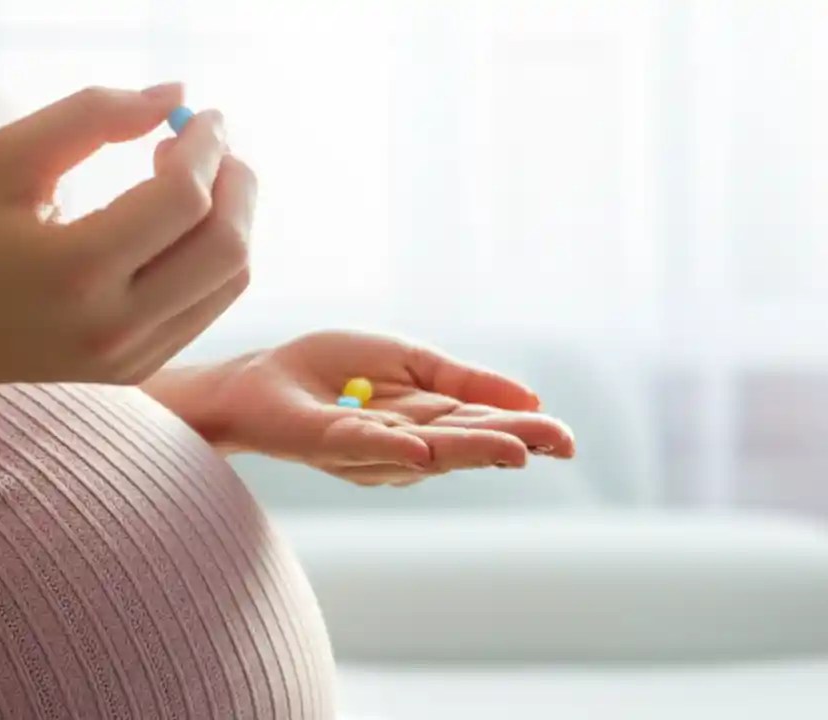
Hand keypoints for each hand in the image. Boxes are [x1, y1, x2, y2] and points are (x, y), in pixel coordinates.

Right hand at [0, 83, 256, 393]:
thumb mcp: (7, 158)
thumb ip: (92, 114)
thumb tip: (178, 95)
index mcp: (74, 270)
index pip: (183, 200)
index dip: (206, 146)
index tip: (201, 116)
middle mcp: (114, 325)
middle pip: (225, 245)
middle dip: (236, 181)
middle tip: (213, 146)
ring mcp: (133, 356)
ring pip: (232, 277)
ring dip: (234, 215)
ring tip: (193, 179)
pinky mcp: (143, 368)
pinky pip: (212, 303)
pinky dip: (216, 253)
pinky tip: (180, 224)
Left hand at [204, 331, 575, 486]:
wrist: (263, 378)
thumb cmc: (331, 368)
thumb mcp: (409, 359)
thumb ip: (464, 379)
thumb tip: (530, 398)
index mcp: (426, 420)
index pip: (482, 427)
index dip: (523, 431)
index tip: (564, 436)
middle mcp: (405, 444)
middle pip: (465, 444)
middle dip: (511, 442)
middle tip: (558, 443)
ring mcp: (370, 448)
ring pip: (428, 451)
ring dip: (470, 449)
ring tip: (516, 448)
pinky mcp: (331, 442)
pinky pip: (365, 445)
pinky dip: (393, 449)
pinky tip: (422, 449)